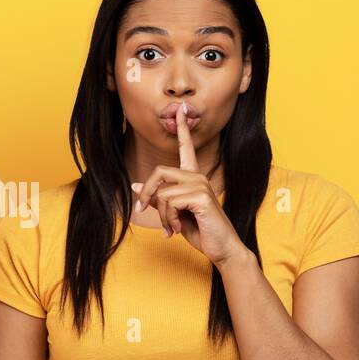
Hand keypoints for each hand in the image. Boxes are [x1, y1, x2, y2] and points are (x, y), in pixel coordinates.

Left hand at [130, 101, 242, 265]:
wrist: (222, 249)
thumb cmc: (200, 232)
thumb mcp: (173, 215)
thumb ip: (157, 199)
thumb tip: (136, 186)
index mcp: (193, 178)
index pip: (185, 148)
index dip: (182, 129)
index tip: (179, 110)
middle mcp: (197, 177)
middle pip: (158, 172)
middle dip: (146, 194)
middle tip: (142, 210)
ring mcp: (200, 185)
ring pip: (161, 193)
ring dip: (160, 216)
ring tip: (170, 228)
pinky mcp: (201, 197)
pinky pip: (168, 203)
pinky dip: (168, 220)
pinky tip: (177, 230)